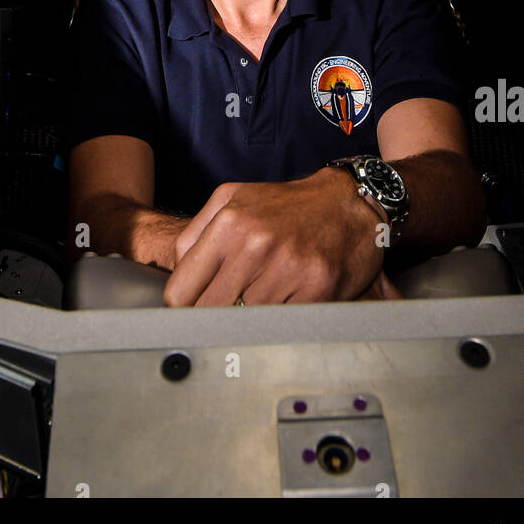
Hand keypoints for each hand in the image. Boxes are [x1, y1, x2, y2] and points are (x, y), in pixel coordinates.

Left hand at [163, 167, 385, 306]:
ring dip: (249, 319)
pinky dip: (280, 320)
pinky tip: (286, 301)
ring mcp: (287, 267)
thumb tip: (175, 272)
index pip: (181, 292)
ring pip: (244, 322)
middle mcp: (255, 244)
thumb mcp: (232, 199)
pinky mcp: (316, 287)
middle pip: (209, 313)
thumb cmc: (287, 205)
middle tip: (228, 309)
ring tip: (262, 299)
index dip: (184, 307)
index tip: (194, 307)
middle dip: (214, 315)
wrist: (348, 201)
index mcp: (228, 224)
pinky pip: (281, 323)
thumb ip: (195, 234)